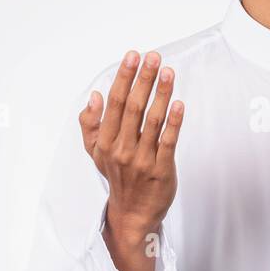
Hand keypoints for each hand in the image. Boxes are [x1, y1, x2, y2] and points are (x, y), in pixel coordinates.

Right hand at [80, 50, 183, 246]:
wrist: (132, 214)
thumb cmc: (117, 177)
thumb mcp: (95, 152)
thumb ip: (90, 124)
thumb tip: (94, 95)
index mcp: (105, 142)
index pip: (114, 103)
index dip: (124, 78)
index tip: (133, 56)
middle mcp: (121, 149)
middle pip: (133, 107)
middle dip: (144, 79)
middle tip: (154, 57)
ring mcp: (141, 160)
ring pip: (152, 121)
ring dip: (161, 94)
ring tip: (169, 72)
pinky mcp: (161, 170)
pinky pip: (168, 142)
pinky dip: (174, 123)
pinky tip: (179, 104)